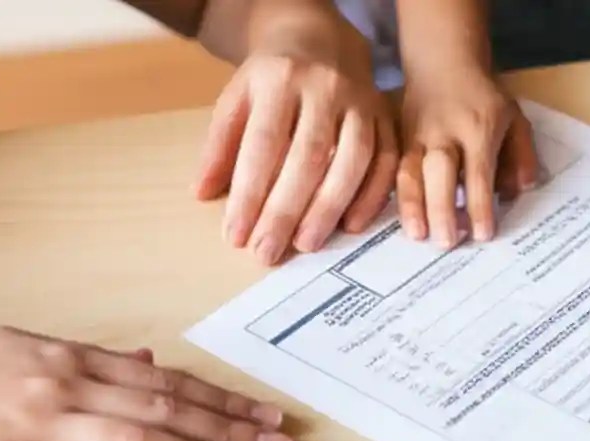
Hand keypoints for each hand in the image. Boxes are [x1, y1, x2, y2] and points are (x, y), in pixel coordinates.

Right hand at [0, 328, 294, 440]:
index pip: (165, 382)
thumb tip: (145, 361)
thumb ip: (88, 355)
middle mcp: (65, 386)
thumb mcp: (19, 342)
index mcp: (70, 356)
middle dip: (231, 428)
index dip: (221, 400)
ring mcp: (37, 427)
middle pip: (166, 410)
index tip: (265, 415)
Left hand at [193, 28, 397, 264]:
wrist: (319, 40)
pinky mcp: (385, 117)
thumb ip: (220, 145)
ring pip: (353, 159)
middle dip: (286, 210)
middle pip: (309, 156)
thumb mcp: (237, 99)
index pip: (263, 143)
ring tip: (306, 244)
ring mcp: (360, 102)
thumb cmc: (272, 80)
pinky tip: (352, 226)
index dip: (250, 193)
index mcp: (279, 81)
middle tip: (268, 252)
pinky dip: (372, 196)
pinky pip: (385, 159)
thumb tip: (203, 193)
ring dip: (330, 207)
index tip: (236, 235)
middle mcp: (324, 88)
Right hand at [397, 64, 539, 247]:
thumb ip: (521, 154)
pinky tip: (403, 220)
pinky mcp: (400, 139)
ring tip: (420, 237)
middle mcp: (445, 132)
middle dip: (442, 209)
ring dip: (413, 207)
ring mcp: (418, 135)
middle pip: (440, 173)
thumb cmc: (483, 96)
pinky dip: (398, 197)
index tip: (483, 234)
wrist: (443, 61)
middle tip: (448, 242)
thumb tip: (520, 190)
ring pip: (410, 172)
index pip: (479, 173)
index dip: (480, 205)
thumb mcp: (514, 116)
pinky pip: (395, 170)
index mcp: (479, 127)